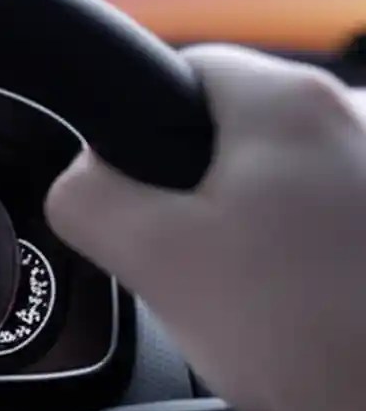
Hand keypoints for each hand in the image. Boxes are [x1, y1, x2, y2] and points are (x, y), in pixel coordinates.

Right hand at [47, 44, 365, 410]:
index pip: (183, 71)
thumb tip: (74, 181)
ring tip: (263, 295)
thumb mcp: (154, 263)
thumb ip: (89, 200)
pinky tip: (310, 305)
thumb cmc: (303, 339)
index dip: (142, 135)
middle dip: (207, 193)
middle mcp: (362, 113)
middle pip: (242, 133)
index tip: (141, 198)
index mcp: (290, 102)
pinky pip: (337, 217)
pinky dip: (316, 252)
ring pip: (294, 180)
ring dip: (268, 224)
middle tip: (197, 263)